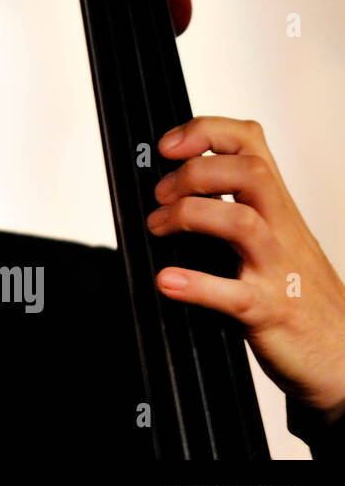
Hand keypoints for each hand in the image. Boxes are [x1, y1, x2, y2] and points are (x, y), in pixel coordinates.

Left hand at [148, 116, 344, 422]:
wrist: (341, 353)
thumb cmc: (296, 290)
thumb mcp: (272, 235)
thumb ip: (233, 206)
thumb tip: (169, 185)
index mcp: (277, 206)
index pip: (250, 144)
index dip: (206, 132)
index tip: (169, 145)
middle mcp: (281, 229)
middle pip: (249, 173)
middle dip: (194, 173)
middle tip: (160, 196)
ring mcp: (277, 269)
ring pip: (242, 223)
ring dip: (189, 216)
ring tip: (158, 227)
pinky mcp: (269, 311)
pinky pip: (234, 294)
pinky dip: (197, 285)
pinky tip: (167, 280)